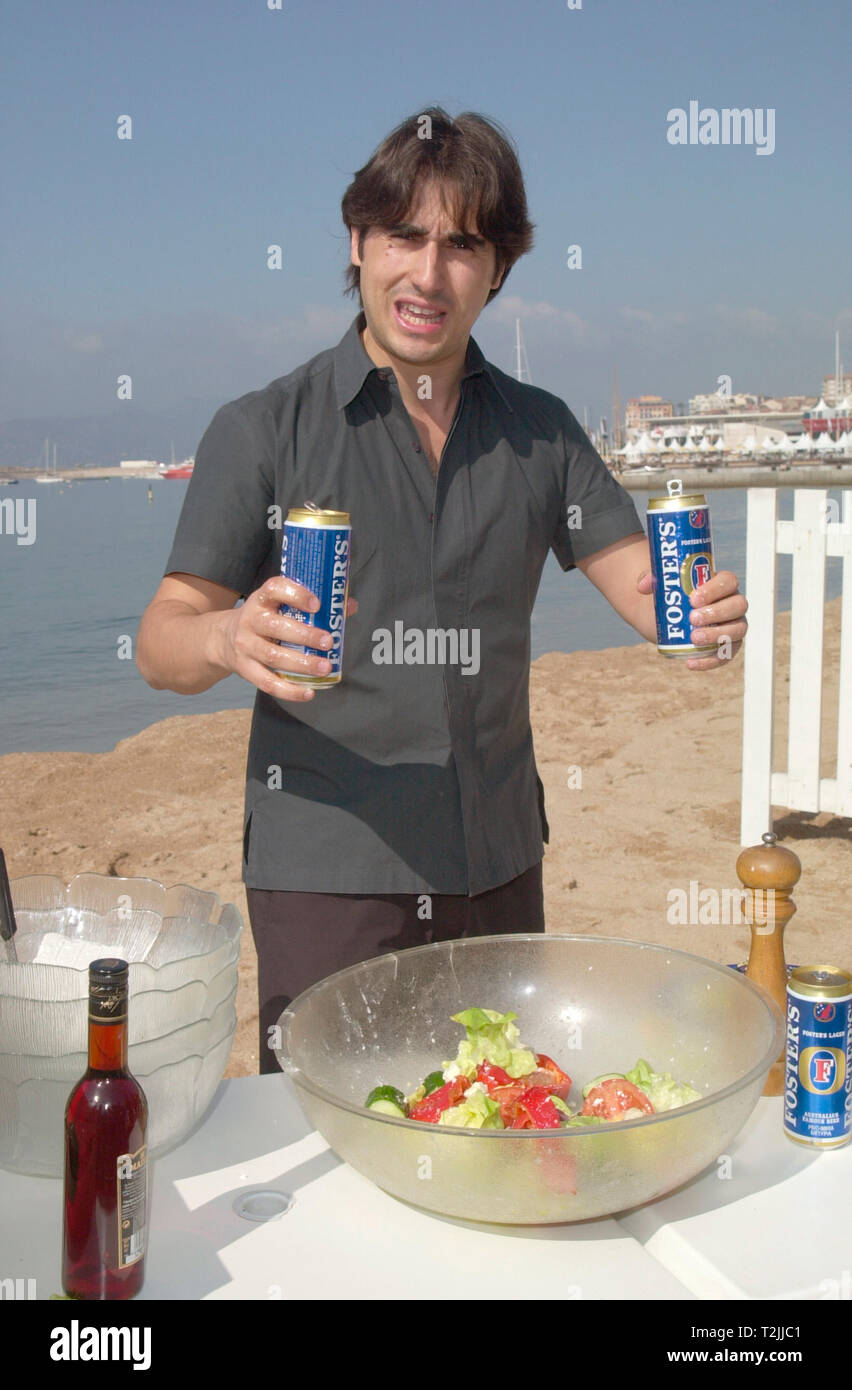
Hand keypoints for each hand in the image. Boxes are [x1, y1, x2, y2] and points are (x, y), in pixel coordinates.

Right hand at [222, 575, 357, 701]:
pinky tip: (308, 693)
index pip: (274, 589)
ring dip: (301, 664)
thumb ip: (312, 605)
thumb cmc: (264, 619)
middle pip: (275, 627)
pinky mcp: (246, 669)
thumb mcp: (279, 605)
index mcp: (262, 600)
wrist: (223, 638)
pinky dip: (289, 691)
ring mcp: (246, 646)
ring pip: (273, 656)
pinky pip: (267, 683)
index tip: (316, 604)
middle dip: (305, 635)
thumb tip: (349, 605)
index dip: (295, 594)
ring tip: (325, 667)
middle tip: (328, 641)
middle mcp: (250, 620)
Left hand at [636, 569, 746, 669]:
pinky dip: (710, 661)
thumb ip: (651, 580)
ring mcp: (734, 626)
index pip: (728, 581)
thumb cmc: (672, 597)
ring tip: (694, 637)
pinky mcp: (728, 647)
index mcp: (722, 585)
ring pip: (737, 629)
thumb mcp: (662, 587)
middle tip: (692, 618)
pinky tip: (691, 662)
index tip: (693, 598)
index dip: (715, 589)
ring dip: (717, 634)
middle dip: (716, 612)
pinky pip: (726, 656)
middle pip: (738, 605)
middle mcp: (733, 604)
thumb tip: (643, 586)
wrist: (671, 620)